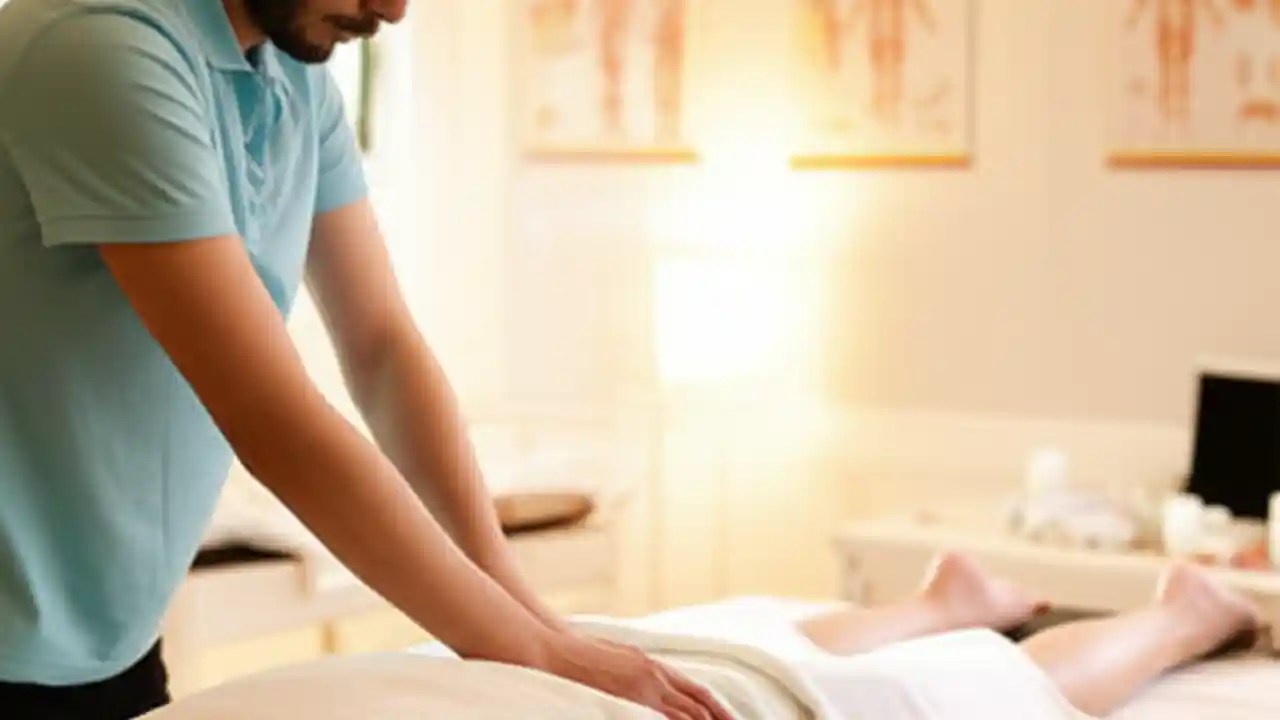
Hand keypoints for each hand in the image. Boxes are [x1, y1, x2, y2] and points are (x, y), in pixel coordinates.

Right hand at [541, 633, 735, 719]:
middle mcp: (655, 675)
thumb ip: (640, 672)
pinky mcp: (629, 697)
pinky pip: (663, 718)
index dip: (717, 710)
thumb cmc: (581, 654)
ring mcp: (643, 687)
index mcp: (655, 667)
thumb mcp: (620, 658)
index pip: (698, 692)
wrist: (557, 647)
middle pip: (699, 705)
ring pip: (686, 715)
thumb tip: (653, 683)